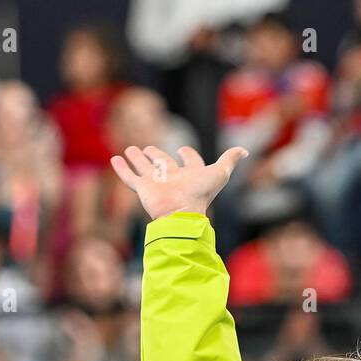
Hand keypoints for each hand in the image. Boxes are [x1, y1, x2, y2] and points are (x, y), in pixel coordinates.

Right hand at [110, 145, 247, 219]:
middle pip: (163, 164)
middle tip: (149, 148)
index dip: (187, 156)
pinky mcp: (143, 189)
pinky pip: (130, 177)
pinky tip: (115, 159)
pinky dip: (122, 169)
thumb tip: (245, 150)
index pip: (189, 163)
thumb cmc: (201, 194)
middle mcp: (172, 179)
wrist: (181, 212)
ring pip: (144, 168)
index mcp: (190, 176)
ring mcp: (156, 184)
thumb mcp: (220, 173)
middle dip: (156, 155)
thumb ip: (230, 160)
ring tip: (130, 149)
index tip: (183, 150)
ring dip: (138, 159)